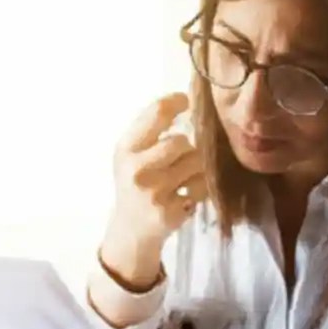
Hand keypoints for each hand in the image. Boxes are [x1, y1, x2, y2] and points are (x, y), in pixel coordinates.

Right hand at [98, 93, 207, 289]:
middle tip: (177, 159)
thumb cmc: (134, 183)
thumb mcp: (131, 153)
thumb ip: (151, 128)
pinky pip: (201, 188)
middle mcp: (137, 170)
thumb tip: (185, 99)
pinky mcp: (170, 212)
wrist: (130, 229)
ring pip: (196, 163)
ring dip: (195, 168)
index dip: (177, 103)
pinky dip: (198, 190)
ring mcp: (154, 193)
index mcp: (126, 148)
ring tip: (181, 178)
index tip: (186, 102)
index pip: (157, 112)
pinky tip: (183, 195)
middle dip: (186, 148)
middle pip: (182, 141)